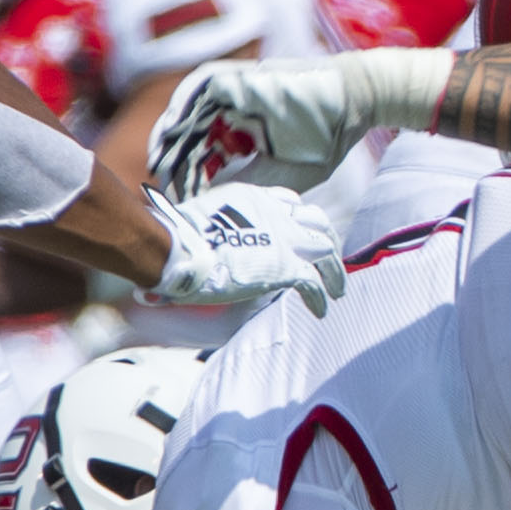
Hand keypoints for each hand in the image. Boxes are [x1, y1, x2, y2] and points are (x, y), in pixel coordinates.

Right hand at [146, 183, 348, 314]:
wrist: (176, 248)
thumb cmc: (172, 238)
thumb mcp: (199, 221)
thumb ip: (210, 229)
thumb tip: (193, 248)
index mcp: (252, 198)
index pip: (288, 200)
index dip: (298, 216)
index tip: (301, 229)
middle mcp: (274, 213)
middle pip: (316, 221)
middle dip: (326, 239)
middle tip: (330, 260)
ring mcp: (284, 238)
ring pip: (325, 250)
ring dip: (335, 271)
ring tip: (337, 290)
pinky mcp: (286, 265)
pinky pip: (314, 282)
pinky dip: (321, 297)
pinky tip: (321, 310)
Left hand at [149, 50, 453, 200]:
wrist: (356, 101)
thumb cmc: (326, 138)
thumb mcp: (283, 172)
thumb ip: (247, 183)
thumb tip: (211, 201)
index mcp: (240, 131)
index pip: (201, 157)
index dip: (188, 180)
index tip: (178, 202)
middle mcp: (229, 109)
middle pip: (187, 137)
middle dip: (172, 164)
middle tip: (160, 189)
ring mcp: (229, 90)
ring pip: (186, 116)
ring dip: (170, 141)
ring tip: (161, 167)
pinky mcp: (232, 74)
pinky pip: (194, 92)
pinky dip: (180, 113)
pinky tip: (171, 137)